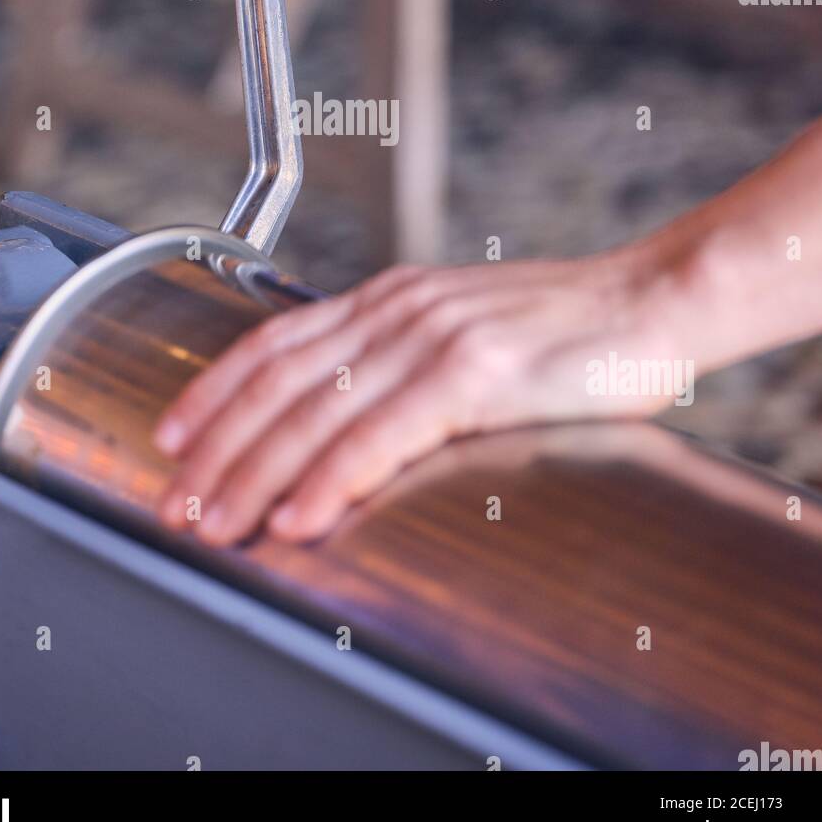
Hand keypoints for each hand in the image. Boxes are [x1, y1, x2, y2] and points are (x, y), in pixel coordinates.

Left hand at [154, 245, 691, 545]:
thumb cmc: (567, 327)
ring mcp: (431, 338)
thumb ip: (401, 356)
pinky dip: (330, 479)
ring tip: (215, 523)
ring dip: (253, 474)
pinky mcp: (473, 374)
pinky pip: (380, 436)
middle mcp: (395, 309)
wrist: (650, 301)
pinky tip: (298, 516)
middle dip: (215, 449)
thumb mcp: (463, 324)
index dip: (213, 390)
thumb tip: (345, 413)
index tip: (171, 435)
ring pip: (314, 413)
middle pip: (277, 383)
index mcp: (389, 297)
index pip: (275, 342)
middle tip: (174, 502)